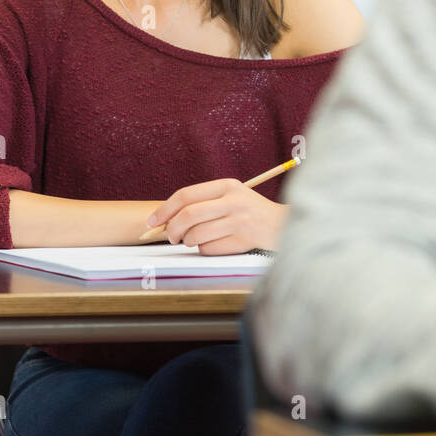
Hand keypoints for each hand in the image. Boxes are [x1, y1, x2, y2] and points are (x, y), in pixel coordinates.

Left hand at [146, 179, 287, 253]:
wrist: (283, 224)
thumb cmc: (250, 211)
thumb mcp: (230, 196)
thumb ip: (203, 202)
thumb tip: (166, 218)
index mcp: (227, 185)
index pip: (186, 195)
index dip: (164, 210)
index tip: (152, 222)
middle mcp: (233, 201)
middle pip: (188, 216)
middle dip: (171, 229)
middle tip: (169, 236)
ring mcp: (239, 221)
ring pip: (196, 235)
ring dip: (188, 241)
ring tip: (194, 240)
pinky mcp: (243, 240)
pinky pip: (209, 249)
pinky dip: (205, 250)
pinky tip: (217, 243)